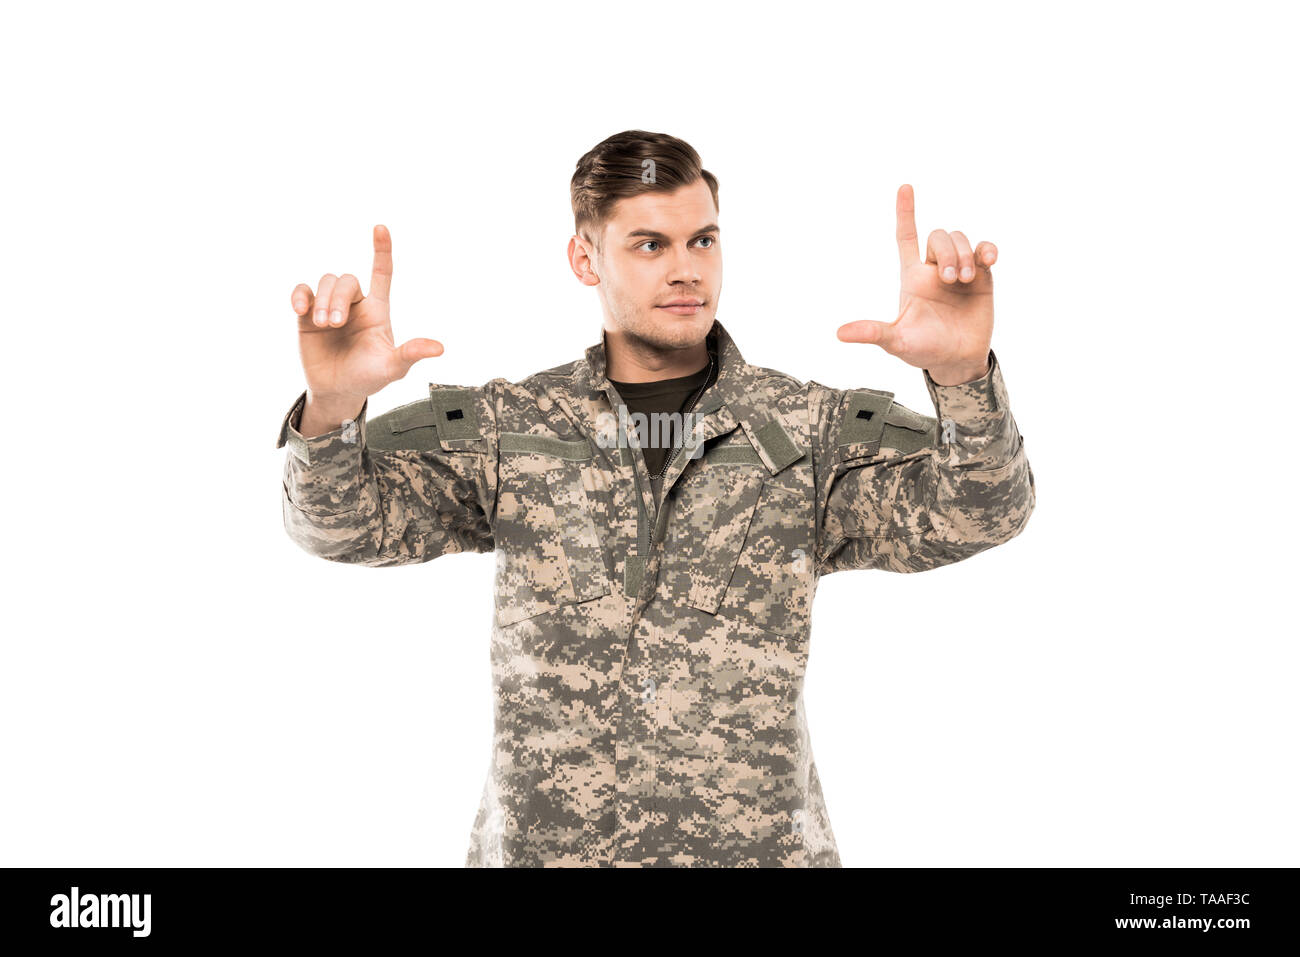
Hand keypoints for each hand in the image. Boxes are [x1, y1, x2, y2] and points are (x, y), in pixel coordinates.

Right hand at [291, 225, 443, 419]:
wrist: (338, 391)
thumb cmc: (369, 377)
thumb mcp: (392, 368)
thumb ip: (410, 354)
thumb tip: (439, 348)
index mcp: (377, 310)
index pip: (382, 272)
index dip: (382, 250)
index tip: (381, 228)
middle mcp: (355, 304)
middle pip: (346, 280)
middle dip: (338, 298)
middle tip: (334, 324)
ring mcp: (330, 307)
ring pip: (326, 283)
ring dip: (322, 300)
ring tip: (323, 325)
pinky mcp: (308, 315)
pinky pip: (303, 291)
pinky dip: (300, 296)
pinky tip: (301, 309)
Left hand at [837, 184, 994, 384]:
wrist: (956, 361)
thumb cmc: (923, 350)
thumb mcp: (896, 341)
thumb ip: (873, 333)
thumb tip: (840, 334)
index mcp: (912, 277)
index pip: (906, 236)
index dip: (905, 212)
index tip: (905, 187)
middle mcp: (934, 269)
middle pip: (939, 236)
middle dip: (948, 252)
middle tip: (952, 281)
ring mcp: (960, 271)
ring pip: (961, 240)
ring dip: (965, 255)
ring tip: (966, 281)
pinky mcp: (982, 277)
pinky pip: (985, 250)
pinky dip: (987, 250)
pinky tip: (989, 260)